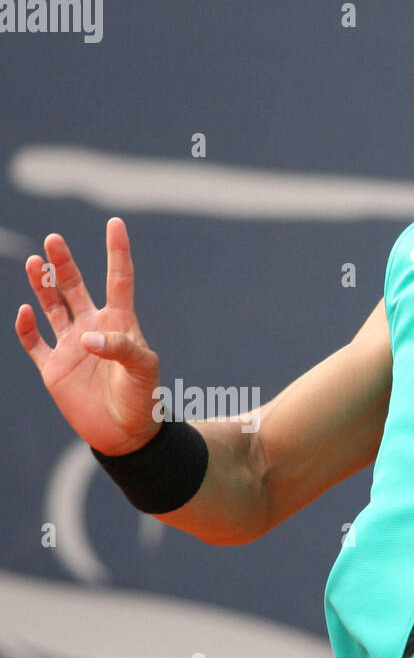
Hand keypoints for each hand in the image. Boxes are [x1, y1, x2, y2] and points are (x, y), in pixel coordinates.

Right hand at [15, 216, 162, 454]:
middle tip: (54, 240)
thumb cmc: (143, 399)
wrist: (127, 435)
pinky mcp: (53, 367)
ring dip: (43, 285)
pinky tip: (25, 310)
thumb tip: (86, 336)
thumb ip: (120, 348)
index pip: (119, 280)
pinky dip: (26, 326)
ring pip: (52, 307)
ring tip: (36, 261)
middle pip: (75, 287)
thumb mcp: (142, 370)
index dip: (117, 252)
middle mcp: (93, 329)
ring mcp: (71, 347)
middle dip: (64, 263)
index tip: (115, 223)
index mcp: (120, 324)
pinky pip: (34, 341)